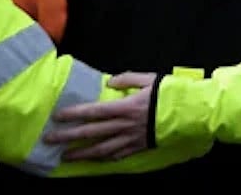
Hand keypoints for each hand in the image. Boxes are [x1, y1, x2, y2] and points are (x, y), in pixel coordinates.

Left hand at [46, 37, 240, 161]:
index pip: (94, 112)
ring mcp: (132, 140)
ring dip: (81, 153)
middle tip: (49, 141)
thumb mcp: (149, 79)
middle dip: (69, 137)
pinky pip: (118, 155)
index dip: (75, 114)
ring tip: (64, 157)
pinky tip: (93, 160)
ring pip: (101, 148)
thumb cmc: (169, 93)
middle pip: (92, 132)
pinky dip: (103, 157)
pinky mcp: (140, 148)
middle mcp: (125, 126)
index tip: (58, 117)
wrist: (190, 114)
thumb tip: (109, 82)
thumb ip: (127, 80)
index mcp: (125, 107)